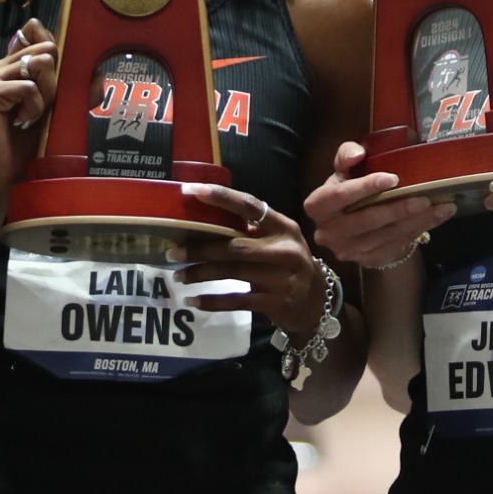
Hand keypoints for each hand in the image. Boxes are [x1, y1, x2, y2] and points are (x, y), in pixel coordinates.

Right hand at [0, 19, 56, 190]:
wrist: (3, 173)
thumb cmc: (27, 142)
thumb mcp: (56, 110)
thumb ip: (73, 89)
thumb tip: (99, 75)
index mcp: (13, 66)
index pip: (36, 35)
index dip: (53, 48)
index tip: (55, 76)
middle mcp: (0, 66)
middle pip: (46, 51)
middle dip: (54, 83)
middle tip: (39, 108)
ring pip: (40, 64)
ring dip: (45, 95)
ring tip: (30, 115)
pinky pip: (28, 88)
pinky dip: (34, 108)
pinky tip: (21, 121)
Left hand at [175, 188, 327, 341]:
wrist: (318, 302)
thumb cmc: (289, 265)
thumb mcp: (280, 242)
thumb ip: (252, 231)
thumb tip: (205, 220)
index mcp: (283, 227)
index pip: (250, 206)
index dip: (221, 197)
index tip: (191, 190)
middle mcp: (284, 250)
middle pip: (235, 246)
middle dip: (201, 248)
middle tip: (173, 252)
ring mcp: (281, 278)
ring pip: (232, 272)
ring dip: (201, 273)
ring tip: (179, 275)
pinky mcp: (275, 303)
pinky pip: (237, 300)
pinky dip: (213, 301)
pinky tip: (194, 301)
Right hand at [303, 141, 452, 268]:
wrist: (354, 221)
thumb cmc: (349, 188)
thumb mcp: (344, 169)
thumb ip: (346, 155)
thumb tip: (357, 154)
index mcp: (317, 206)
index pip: (339, 196)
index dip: (365, 187)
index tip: (393, 178)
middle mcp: (327, 233)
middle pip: (366, 220)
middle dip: (397, 209)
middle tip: (424, 198)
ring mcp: (347, 251)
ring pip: (385, 236)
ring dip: (416, 222)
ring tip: (441, 207)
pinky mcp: (366, 261)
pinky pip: (395, 246)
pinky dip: (418, 231)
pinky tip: (434, 218)